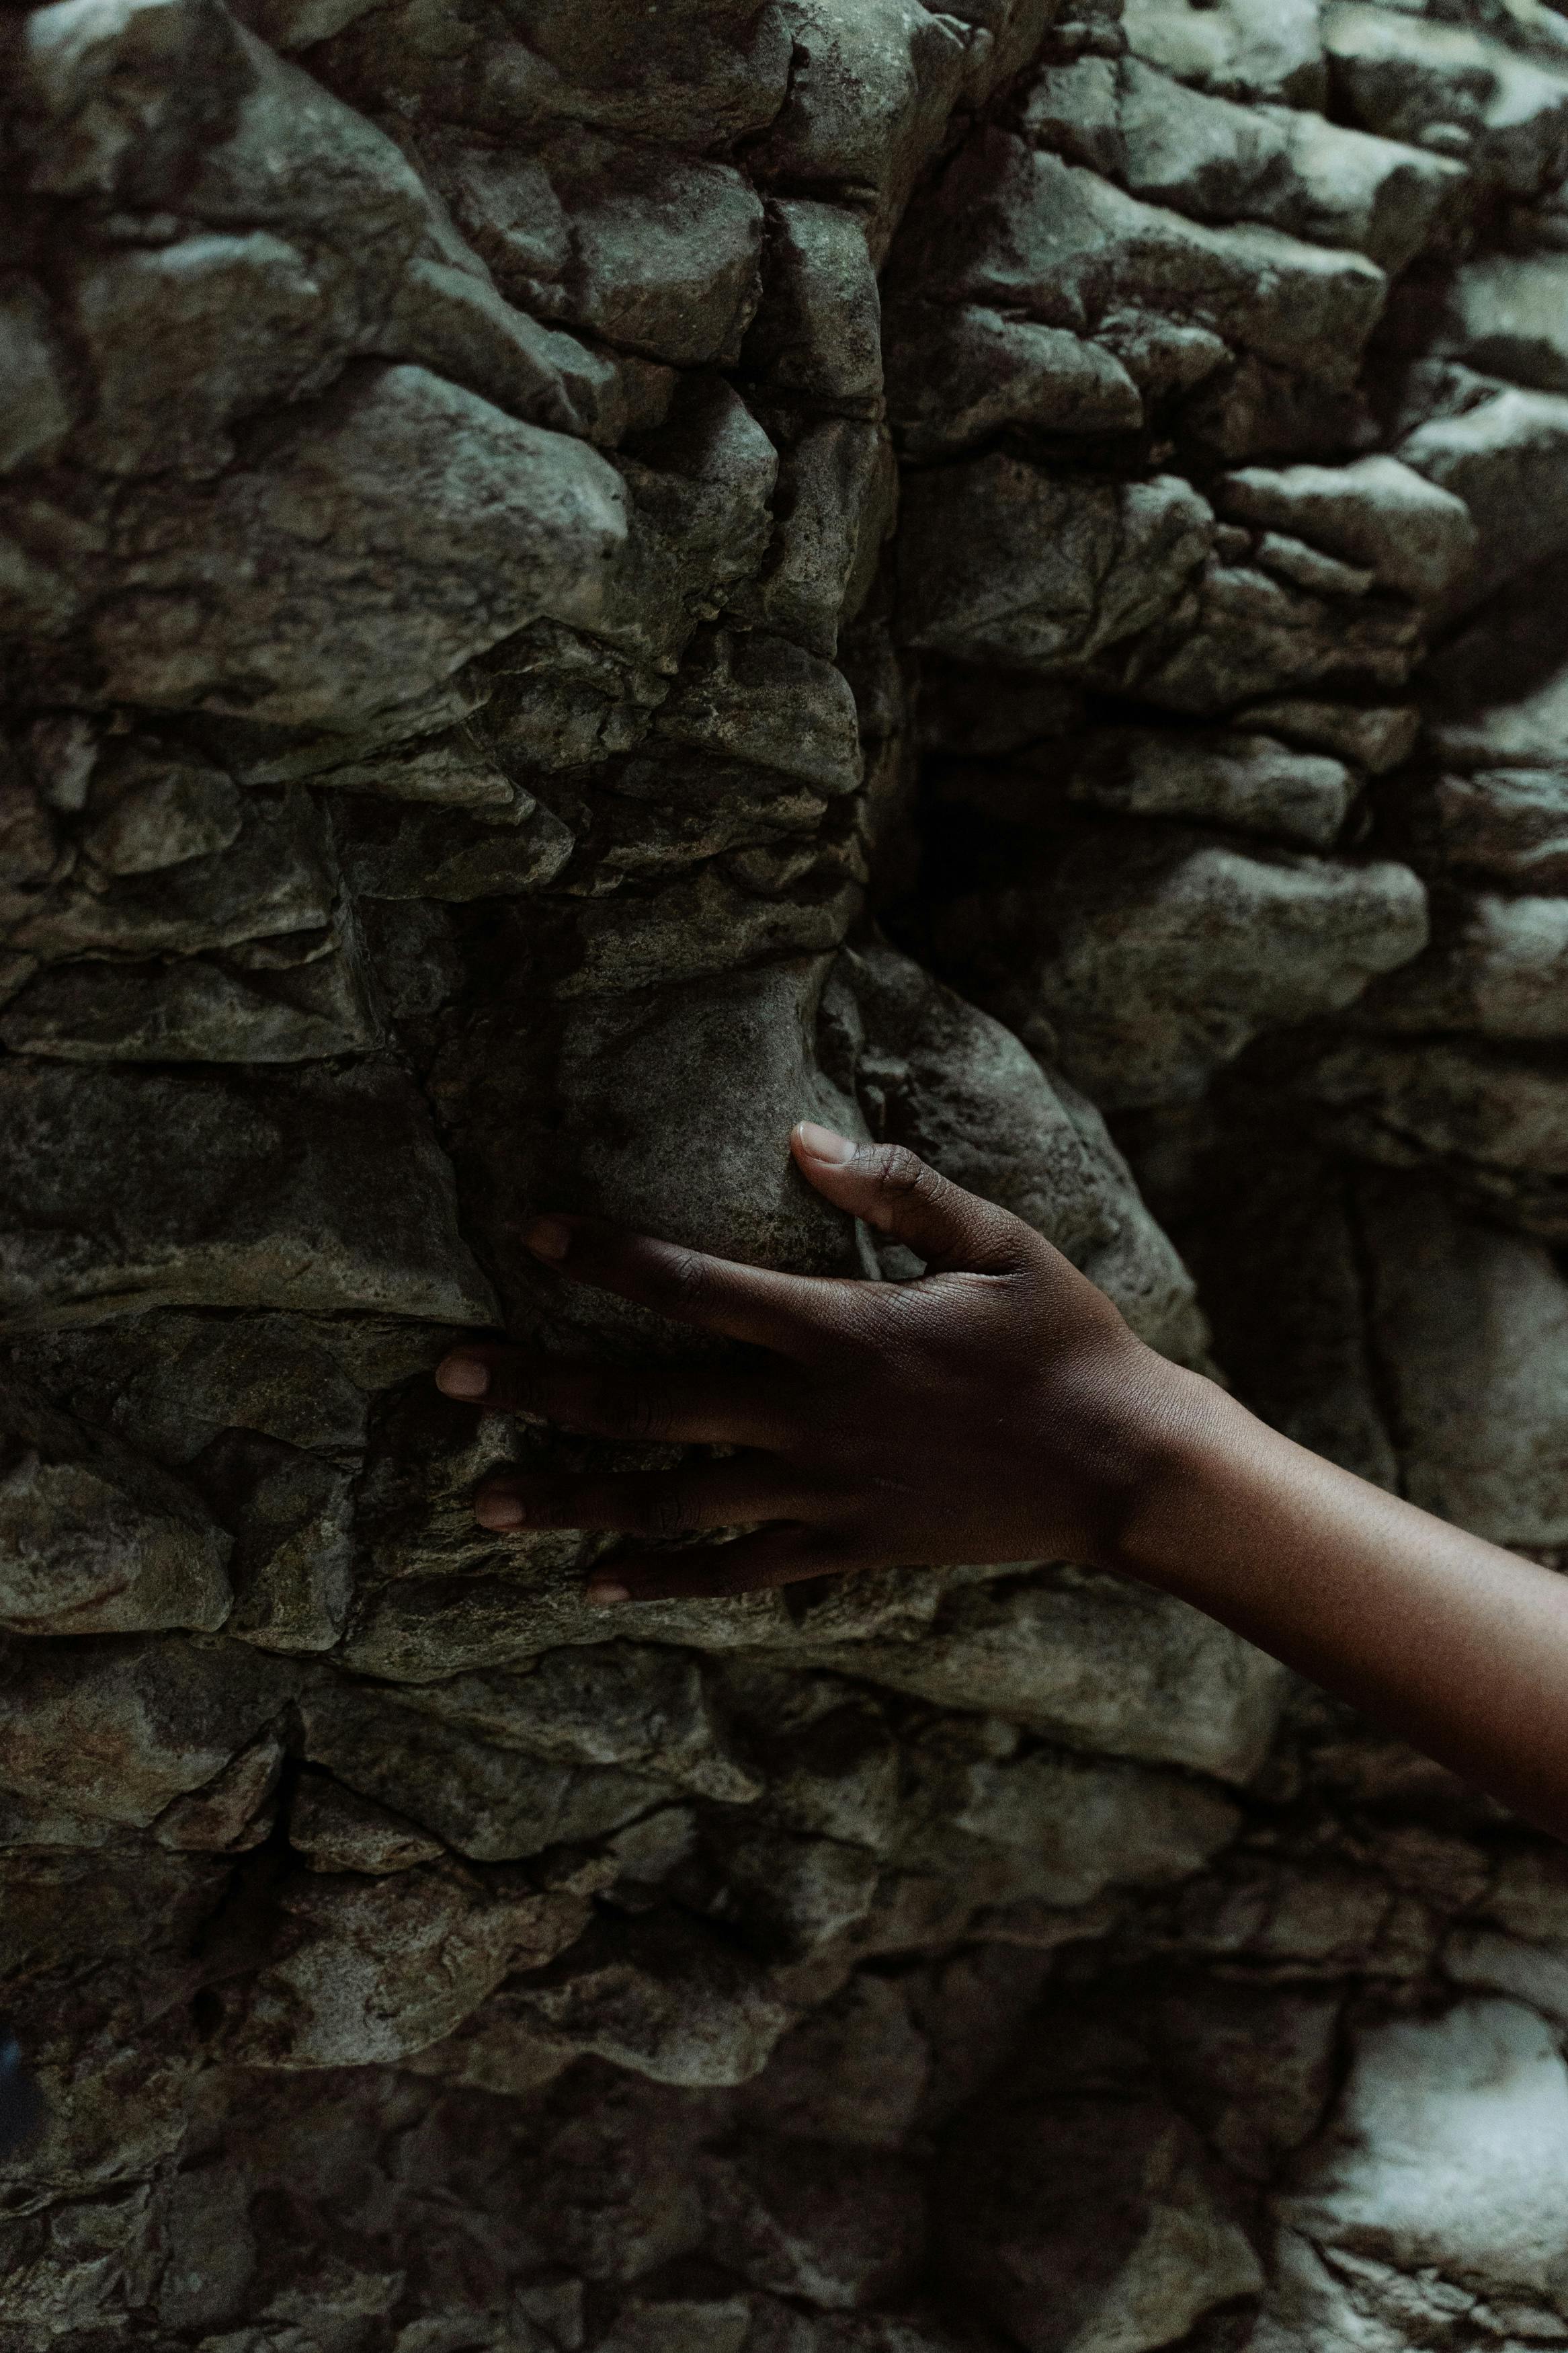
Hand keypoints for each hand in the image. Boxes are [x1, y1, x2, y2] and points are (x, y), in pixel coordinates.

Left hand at [435, 1124, 1189, 1606]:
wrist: (1125, 1467)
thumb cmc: (1065, 1340)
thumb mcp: (998, 1239)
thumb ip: (896, 1188)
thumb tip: (800, 1137)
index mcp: (841, 1327)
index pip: (694, 1287)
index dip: (607, 1260)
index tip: (533, 1238)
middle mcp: (812, 1415)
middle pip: (648, 1400)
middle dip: (541, 1386)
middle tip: (449, 1379)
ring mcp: (822, 1492)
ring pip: (668, 1499)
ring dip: (570, 1496)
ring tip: (482, 1500)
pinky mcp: (843, 1551)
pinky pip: (732, 1572)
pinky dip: (660, 1580)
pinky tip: (592, 1582)